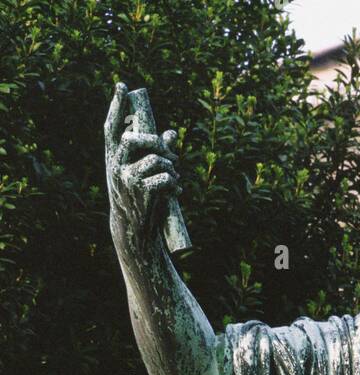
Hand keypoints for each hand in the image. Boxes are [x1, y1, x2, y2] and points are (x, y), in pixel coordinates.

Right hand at [105, 83, 180, 245]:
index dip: (115, 106)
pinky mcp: (141, 192)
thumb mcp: (143, 174)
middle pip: (134, 139)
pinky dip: (175, 182)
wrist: (136, 231)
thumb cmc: (140, 199)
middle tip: (169, 153)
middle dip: (155, 142)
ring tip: (175, 177)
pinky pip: (165, 176)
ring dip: (171, 167)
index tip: (121, 86)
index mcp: (113, 159)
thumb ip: (155, 152)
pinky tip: (177, 191)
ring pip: (156, 159)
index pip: (110, 128)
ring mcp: (127, 179)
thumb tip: (171, 133)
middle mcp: (115, 166)